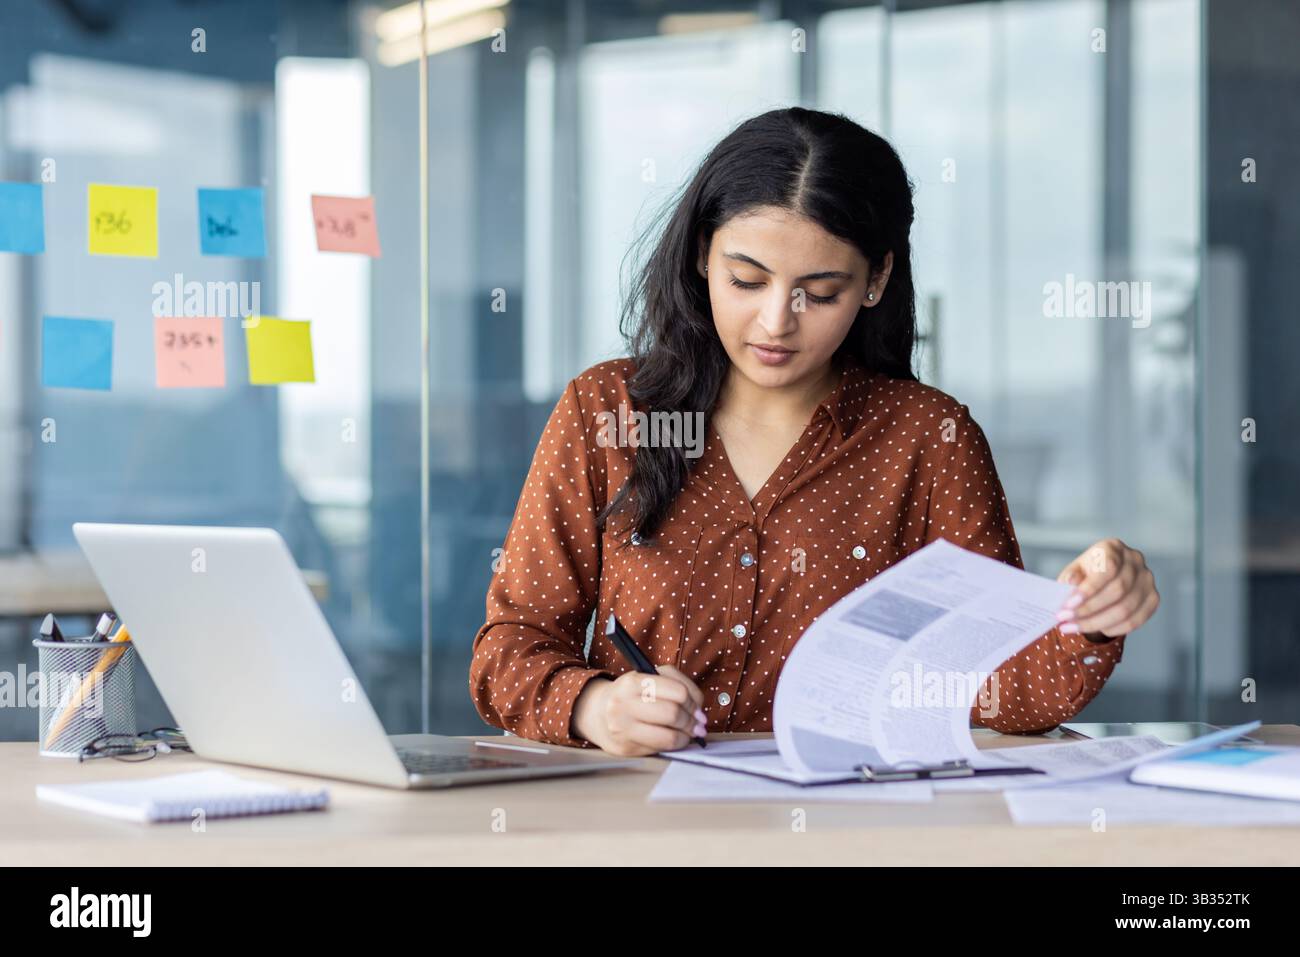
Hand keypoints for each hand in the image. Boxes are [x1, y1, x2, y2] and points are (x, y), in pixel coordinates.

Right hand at [572, 666, 705, 756]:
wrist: (597, 713)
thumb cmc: (631, 694)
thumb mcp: (649, 677)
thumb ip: (678, 685)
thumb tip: (699, 712)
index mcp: (632, 682)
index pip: (677, 692)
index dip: (693, 701)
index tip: (697, 707)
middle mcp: (624, 705)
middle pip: (673, 714)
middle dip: (691, 721)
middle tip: (698, 723)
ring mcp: (623, 729)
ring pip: (669, 737)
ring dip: (686, 736)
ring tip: (688, 733)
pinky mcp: (625, 748)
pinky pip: (660, 750)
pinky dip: (673, 745)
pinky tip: (673, 739)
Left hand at [1056, 538, 1158, 639]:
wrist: (1102, 583)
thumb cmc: (1085, 575)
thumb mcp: (1073, 573)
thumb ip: (1070, 578)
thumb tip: (1071, 583)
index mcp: (1113, 547)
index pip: (1108, 568)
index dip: (1089, 588)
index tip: (1068, 605)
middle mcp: (1135, 560)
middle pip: (1118, 590)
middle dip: (1088, 609)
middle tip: (1065, 620)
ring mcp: (1147, 579)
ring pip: (1126, 609)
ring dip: (1097, 623)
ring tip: (1074, 627)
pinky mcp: (1153, 598)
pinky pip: (1135, 620)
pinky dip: (1114, 628)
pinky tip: (1098, 630)